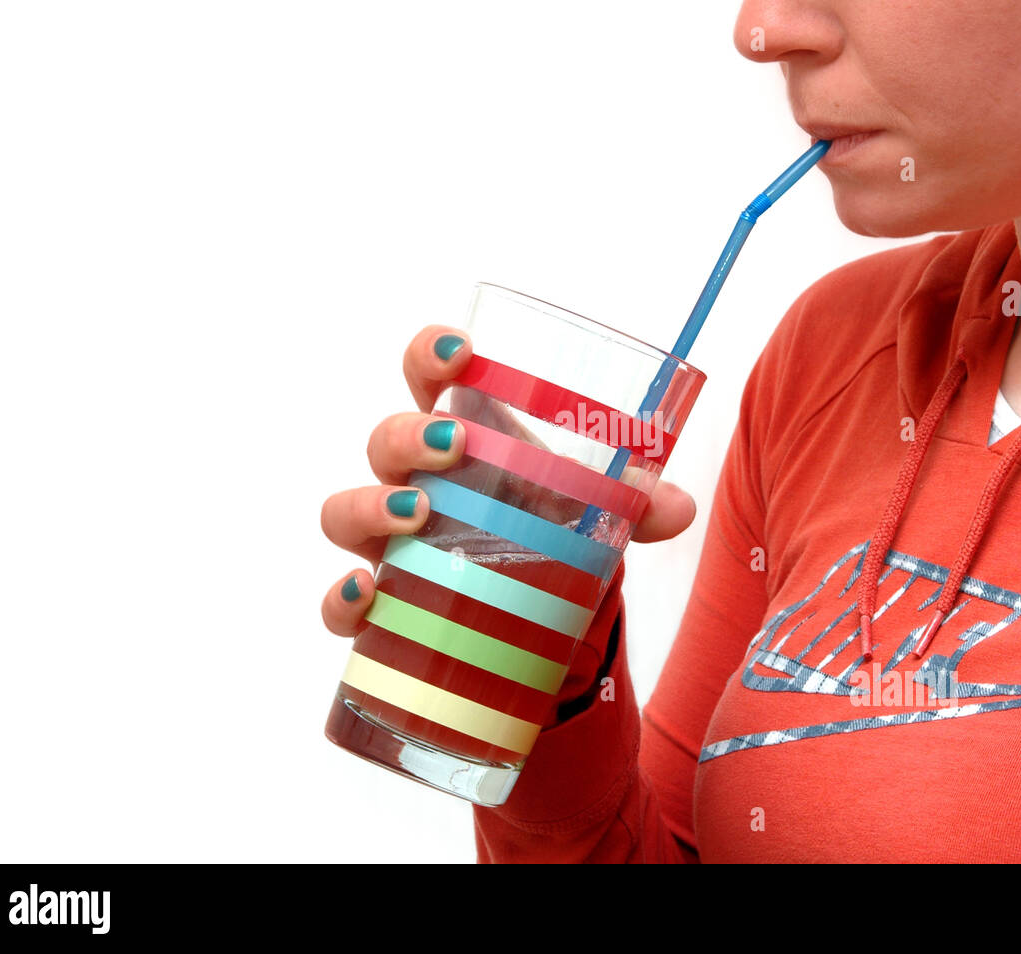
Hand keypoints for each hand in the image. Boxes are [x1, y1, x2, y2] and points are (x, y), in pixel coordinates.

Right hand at [319, 324, 696, 636]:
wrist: (537, 617)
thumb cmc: (551, 535)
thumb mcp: (595, 515)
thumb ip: (635, 508)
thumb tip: (680, 508)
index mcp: (465, 439)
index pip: (428, 378)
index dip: (429, 353)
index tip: (458, 347)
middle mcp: (417, 483)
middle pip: (385, 440)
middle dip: (409, 433)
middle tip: (455, 443)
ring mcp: (390, 545)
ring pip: (344, 512)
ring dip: (370, 504)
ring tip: (416, 511)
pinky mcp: (383, 608)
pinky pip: (341, 604)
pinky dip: (343, 599)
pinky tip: (367, 594)